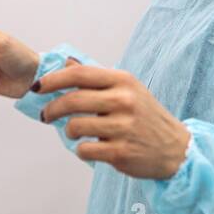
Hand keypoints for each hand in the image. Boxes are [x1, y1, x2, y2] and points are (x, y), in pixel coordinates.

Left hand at [38, 64, 190, 178]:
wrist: (175, 148)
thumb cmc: (145, 117)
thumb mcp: (127, 90)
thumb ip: (96, 78)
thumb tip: (67, 62)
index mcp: (123, 81)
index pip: (79, 74)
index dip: (53, 80)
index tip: (38, 87)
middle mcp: (124, 101)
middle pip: (72, 101)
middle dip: (52, 109)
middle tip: (46, 115)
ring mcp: (123, 127)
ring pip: (75, 126)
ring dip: (69, 131)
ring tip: (76, 133)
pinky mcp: (121, 152)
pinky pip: (85, 150)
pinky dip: (82, 149)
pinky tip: (90, 148)